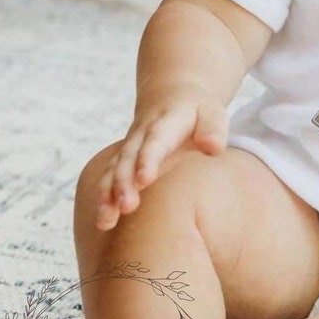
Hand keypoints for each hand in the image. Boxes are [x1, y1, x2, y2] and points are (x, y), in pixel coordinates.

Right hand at [94, 88, 227, 231]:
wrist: (172, 96)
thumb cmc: (198, 111)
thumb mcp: (212, 112)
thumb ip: (213, 128)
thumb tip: (214, 147)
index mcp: (166, 122)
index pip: (155, 140)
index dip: (148, 159)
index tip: (145, 179)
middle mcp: (142, 135)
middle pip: (129, 157)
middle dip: (124, 182)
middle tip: (126, 206)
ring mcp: (131, 147)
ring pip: (114, 169)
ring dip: (109, 194)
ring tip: (106, 220)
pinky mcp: (125, 160)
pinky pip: (110, 177)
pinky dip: (105, 198)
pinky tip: (104, 222)